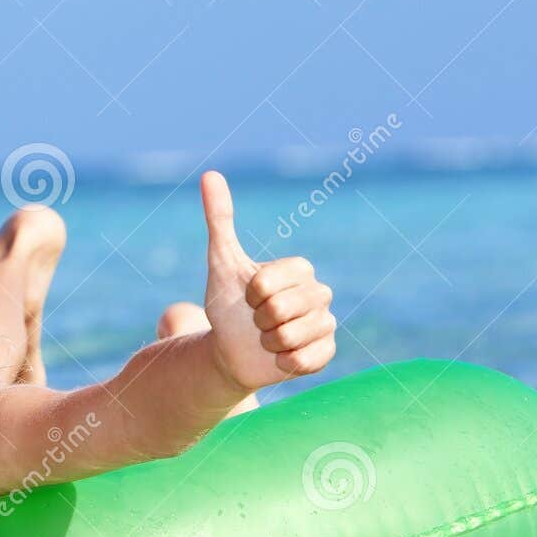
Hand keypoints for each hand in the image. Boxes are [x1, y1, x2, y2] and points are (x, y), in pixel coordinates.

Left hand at [200, 171, 334, 392]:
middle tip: (257, 321)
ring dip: (269, 342)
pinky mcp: (326, 354)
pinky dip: (285, 362)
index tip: (249, 296)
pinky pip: (306, 359)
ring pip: (292, 336)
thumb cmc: (228, 305)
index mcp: (301, 269)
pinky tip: (280, 357)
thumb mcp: (221, 262)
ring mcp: (326, 324)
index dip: (251, 294)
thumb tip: (210, 175)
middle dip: (258, 320)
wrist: (231, 349)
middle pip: (281, 309)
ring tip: (267, 339)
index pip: (269, 283)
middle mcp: (320, 294)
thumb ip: (219, 219)